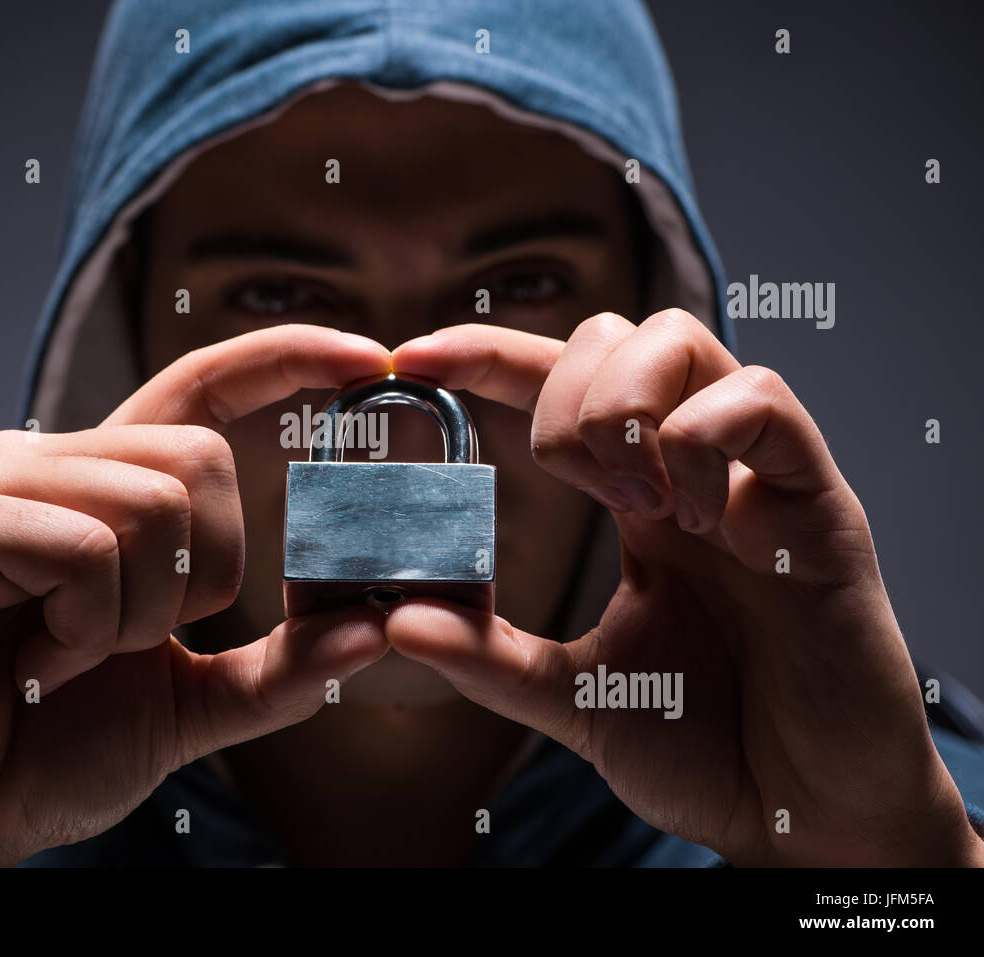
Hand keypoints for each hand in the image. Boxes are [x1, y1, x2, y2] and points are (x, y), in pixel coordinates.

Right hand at [0, 325, 392, 865]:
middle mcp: (45, 460)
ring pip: (151, 501)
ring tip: (67, 658)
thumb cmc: (49, 748)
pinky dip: (86, 624)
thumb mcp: (190, 704)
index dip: (284, 359)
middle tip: (128, 642)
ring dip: (137, 616)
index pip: (201, 385)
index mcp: (103, 485)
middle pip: (198, 457)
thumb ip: (280, 669)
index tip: (366, 356)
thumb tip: (376, 629)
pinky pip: (85, 545)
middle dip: (203, 575)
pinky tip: (34, 663)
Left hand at [385, 313, 983, 866]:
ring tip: (632, 504)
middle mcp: (692, 470)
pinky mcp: (819, 504)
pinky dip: (699, 440)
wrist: (804, 817)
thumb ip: (491, 658)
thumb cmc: (707, 749)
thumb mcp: (575, 698)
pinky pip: (762, 402)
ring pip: (682, 340)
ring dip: (622, 408)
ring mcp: (756, 478)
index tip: (414, 359)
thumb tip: (398, 619)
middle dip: (560, 392)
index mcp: (634, 499)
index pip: (555, 386)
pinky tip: (689, 518)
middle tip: (575, 486)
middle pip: (618, 336)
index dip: (485, 355)